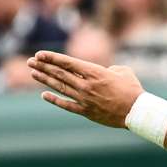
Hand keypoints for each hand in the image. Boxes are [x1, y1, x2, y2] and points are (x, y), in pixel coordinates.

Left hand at [27, 50, 143, 127]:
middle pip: (59, 74)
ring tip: (33, 73)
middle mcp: (86, 85)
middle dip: (43, 66)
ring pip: (60, 87)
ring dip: (45, 80)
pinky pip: (66, 104)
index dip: (52, 58)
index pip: (67, 63)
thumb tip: (106, 72)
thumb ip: (111, 69)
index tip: (39, 54)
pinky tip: (44, 95)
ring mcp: (84, 99)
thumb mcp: (123, 71)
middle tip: (30, 62)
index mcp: (94, 72)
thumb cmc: (132, 90)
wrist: (135, 112)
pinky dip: (54, 99)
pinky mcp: (85, 111)